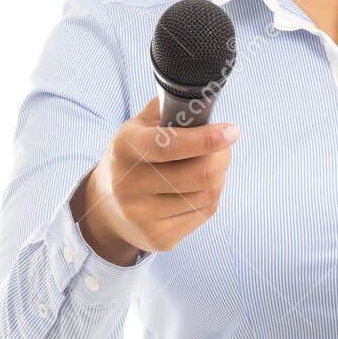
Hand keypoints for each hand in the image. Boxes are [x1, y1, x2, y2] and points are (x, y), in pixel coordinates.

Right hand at [69, 96, 238, 265]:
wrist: (106, 208)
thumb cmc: (133, 157)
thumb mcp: (138, 127)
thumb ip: (168, 111)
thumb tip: (204, 100)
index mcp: (125, 148)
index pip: (170, 145)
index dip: (206, 139)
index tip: (231, 131)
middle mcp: (129, 184)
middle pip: (200, 174)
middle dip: (221, 157)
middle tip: (223, 147)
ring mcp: (142, 216)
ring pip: (207, 194)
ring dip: (218, 177)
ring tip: (207, 167)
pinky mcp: (159, 238)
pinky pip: (204, 213)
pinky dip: (210, 197)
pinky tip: (198, 189)